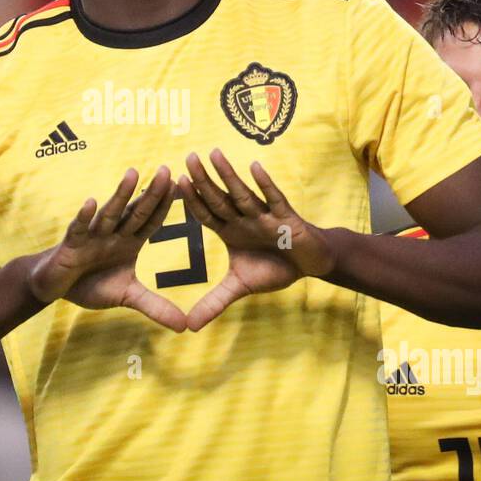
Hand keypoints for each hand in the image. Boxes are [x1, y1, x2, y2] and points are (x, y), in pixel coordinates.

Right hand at [27, 166, 186, 331]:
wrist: (55, 286)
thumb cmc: (91, 284)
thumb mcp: (127, 297)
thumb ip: (155, 306)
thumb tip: (184, 326)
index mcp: (129, 241)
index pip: (152, 221)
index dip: (167, 206)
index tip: (186, 188)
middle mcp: (114, 233)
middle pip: (136, 211)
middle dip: (151, 193)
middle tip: (167, 170)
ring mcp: (93, 236)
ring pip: (110, 213)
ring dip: (121, 194)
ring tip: (133, 174)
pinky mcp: (72, 244)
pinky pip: (79, 228)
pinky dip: (84, 217)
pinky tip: (90, 203)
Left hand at [178, 149, 332, 331]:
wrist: (310, 263)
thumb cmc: (274, 268)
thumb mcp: (240, 287)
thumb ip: (215, 302)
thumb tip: (190, 327)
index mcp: (229, 230)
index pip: (206, 213)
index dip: (190, 201)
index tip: (171, 185)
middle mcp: (243, 219)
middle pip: (219, 197)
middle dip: (203, 180)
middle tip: (187, 158)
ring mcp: (264, 216)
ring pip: (242, 193)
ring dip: (228, 175)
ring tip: (214, 154)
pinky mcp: (286, 217)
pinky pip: (274, 198)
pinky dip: (265, 185)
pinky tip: (255, 167)